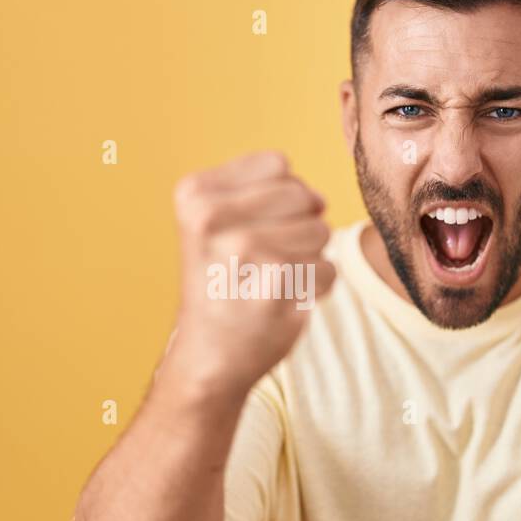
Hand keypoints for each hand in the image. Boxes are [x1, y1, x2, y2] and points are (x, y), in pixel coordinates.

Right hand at [163, 150, 335, 397]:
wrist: (208, 356)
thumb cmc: (222, 281)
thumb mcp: (213, 221)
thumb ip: (264, 188)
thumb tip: (319, 199)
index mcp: (193, 194)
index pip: (278, 165)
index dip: (277, 198)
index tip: (246, 229)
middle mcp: (212, 218)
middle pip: (304, 195)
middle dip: (297, 226)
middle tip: (260, 261)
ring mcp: (244, 252)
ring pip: (321, 232)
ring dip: (306, 258)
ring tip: (269, 281)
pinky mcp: (275, 287)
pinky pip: (328, 269)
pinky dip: (313, 288)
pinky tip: (280, 302)